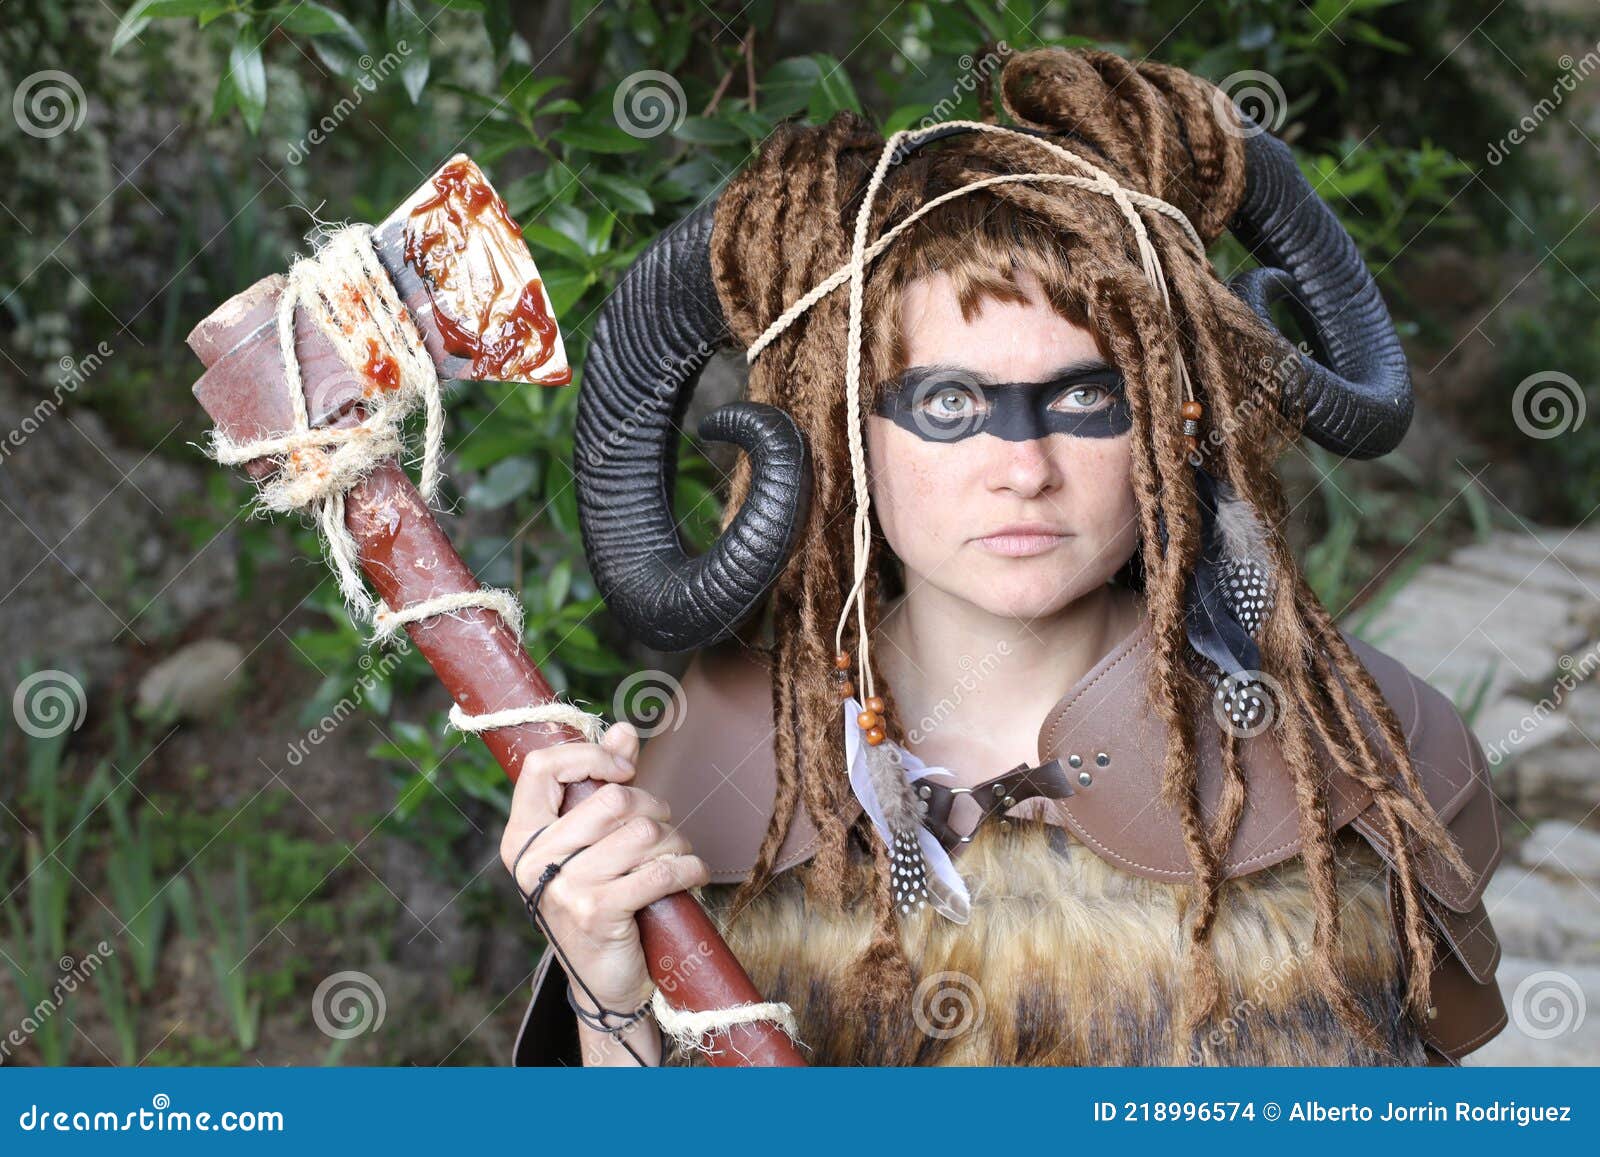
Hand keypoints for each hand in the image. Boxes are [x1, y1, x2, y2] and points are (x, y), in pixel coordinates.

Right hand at [499, 720, 709, 1014]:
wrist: (605, 982)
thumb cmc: (600, 900)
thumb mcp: (593, 842)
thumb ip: (602, 782)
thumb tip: (621, 728)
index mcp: (522, 836)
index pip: (543, 767)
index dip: (590, 756)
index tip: (625, 771)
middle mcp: (533, 860)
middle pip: (612, 798)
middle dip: (654, 809)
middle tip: (664, 831)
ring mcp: (563, 888)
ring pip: (643, 832)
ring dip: (675, 842)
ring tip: (675, 857)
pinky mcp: (597, 912)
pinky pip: (660, 870)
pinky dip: (688, 869)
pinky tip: (692, 875)